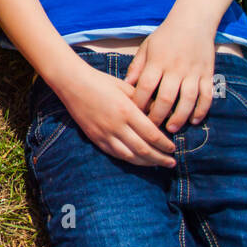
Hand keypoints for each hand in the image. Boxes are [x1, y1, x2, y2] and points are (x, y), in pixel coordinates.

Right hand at [58, 65, 176, 166]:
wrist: (72, 83)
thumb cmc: (101, 82)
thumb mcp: (126, 88)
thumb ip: (144, 102)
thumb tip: (162, 114)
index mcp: (127, 111)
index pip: (152, 135)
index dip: (165, 145)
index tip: (174, 148)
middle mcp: (116, 125)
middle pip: (144, 149)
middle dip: (160, 158)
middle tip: (172, 162)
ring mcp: (104, 133)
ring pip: (130, 156)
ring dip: (146, 162)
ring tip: (158, 164)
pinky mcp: (95, 137)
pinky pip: (115, 154)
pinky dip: (129, 159)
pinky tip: (137, 160)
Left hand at [125, 18, 216, 130]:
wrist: (193, 22)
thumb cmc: (165, 36)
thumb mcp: (146, 47)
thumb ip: (137, 66)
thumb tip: (126, 86)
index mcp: (157, 62)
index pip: (146, 87)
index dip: (140, 103)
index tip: (135, 115)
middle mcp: (176, 68)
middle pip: (166, 97)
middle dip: (158, 116)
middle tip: (152, 129)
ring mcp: (193, 72)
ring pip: (187, 99)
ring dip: (180, 117)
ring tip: (172, 128)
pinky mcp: (208, 74)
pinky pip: (206, 95)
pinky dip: (201, 109)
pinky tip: (194, 120)